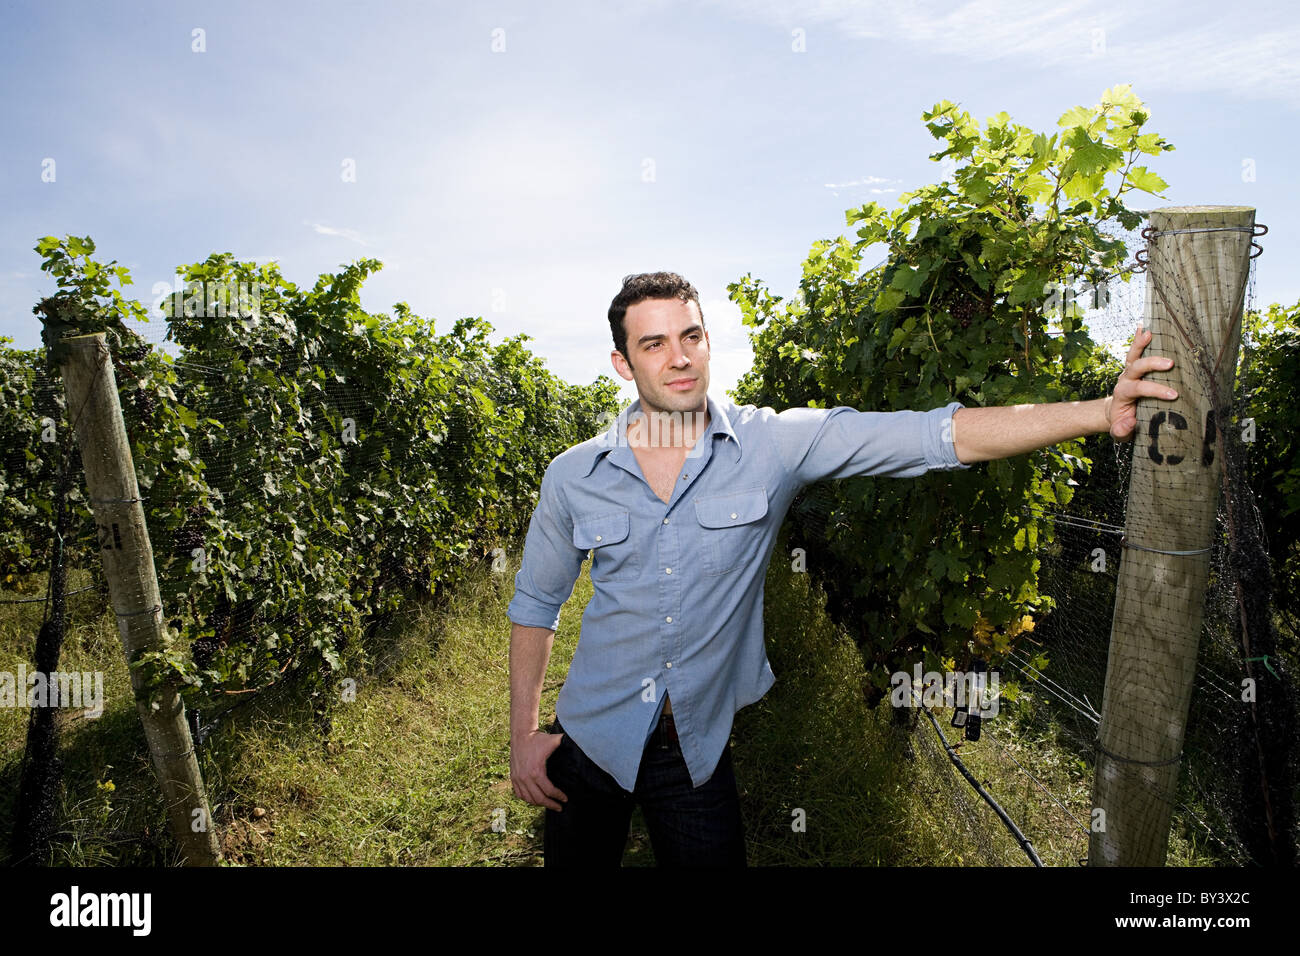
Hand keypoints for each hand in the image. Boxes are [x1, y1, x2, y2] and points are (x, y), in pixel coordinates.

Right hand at [510, 730, 567, 810]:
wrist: (521, 735)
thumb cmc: (539, 739)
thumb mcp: (554, 740)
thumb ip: (567, 743)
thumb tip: (583, 744)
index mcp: (536, 771)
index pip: (549, 791)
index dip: (558, 796)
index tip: (565, 799)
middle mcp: (525, 777)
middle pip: (539, 798)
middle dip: (551, 805)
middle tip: (559, 807)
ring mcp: (518, 778)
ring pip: (529, 799)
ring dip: (539, 804)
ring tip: (549, 804)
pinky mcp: (513, 777)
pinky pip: (519, 794)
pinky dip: (528, 799)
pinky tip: (535, 800)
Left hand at [1106, 324, 1177, 441]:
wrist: (1116, 414)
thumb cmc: (1123, 423)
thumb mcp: (1121, 432)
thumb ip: (1122, 430)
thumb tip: (1127, 423)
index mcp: (1123, 394)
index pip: (1138, 389)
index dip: (1154, 390)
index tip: (1173, 395)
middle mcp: (1125, 379)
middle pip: (1136, 368)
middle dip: (1152, 364)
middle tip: (1170, 364)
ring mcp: (1129, 372)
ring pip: (1133, 355)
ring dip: (1140, 343)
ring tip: (1150, 332)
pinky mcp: (1134, 367)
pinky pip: (1135, 351)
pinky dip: (1138, 338)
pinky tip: (1143, 325)